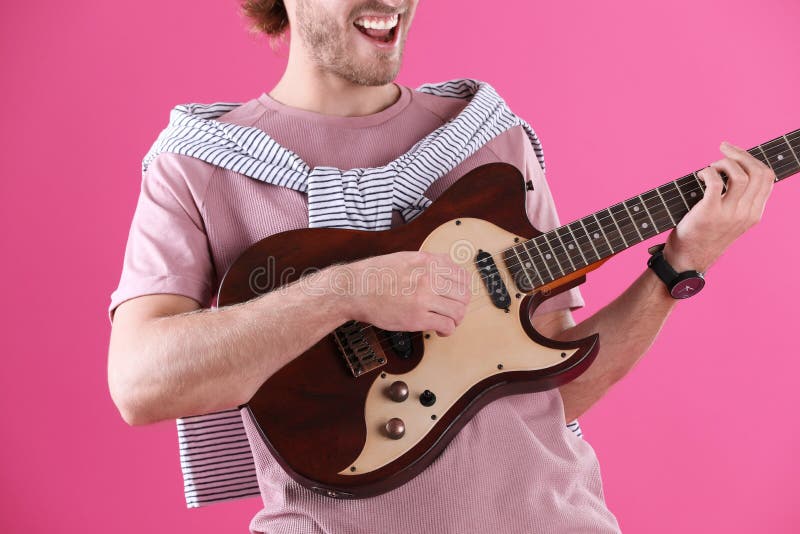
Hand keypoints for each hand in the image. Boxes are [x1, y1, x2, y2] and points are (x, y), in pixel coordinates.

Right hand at [337, 251, 469, 336]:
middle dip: (461, 305)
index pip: (462, 276)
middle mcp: (429, 279)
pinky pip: (446, 325)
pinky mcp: (417, 318)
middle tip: (453, 310)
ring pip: (458, 312)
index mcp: (428, 262)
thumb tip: (447, 264)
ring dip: (456, 319)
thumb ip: (429, 260)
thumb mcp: (406, 257)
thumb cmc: (376, 274)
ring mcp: (424, 299)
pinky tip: (440, 329)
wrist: (355, 289)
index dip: (463, 288)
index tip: (457, 295)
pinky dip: (447, 330)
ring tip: (447, 321)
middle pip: (463, 295)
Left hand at [663, 141, 774, 272]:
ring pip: (740, 175)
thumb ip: (740, 200)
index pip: (767, 177)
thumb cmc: (705, 235)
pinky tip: (700, 175)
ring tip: (710, 167)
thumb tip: (736, 169)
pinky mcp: (709, 213)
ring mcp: (729, 214)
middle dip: (740, 154)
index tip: (737, 152)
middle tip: (723, 148)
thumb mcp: (732, 219)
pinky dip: (708, 172)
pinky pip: (714, 183)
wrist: (688, 260)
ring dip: (723, 163)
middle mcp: (746, 213)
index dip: (753, 159)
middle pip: (757, 172)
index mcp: (755, 213)